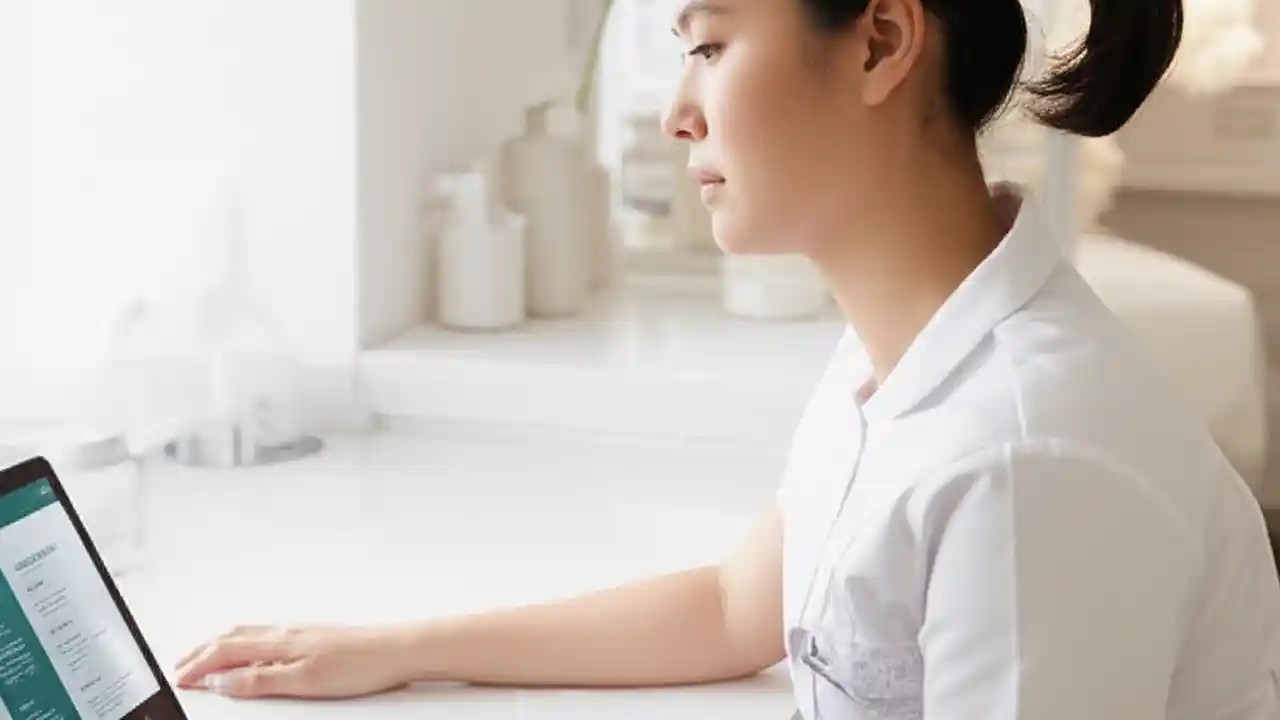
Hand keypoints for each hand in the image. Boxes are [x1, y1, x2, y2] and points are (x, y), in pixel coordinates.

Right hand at [174, 624, 416, 698]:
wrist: (397, 649)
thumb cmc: (358, 664)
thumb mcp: (302, 680)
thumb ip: (259, 680)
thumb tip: (221, 681)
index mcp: (278, 642)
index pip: (224, 652)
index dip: (198, 667)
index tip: (178, 679)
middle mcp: (286, 631)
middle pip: (231, 638)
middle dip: (201, 652)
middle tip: (181, 667)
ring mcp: (300, 631)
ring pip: (248, 633)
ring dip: (220, 644)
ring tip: (206, 654)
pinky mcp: (314, 635)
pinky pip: (266, 633)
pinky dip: (244, 640)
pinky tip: (253, 647)